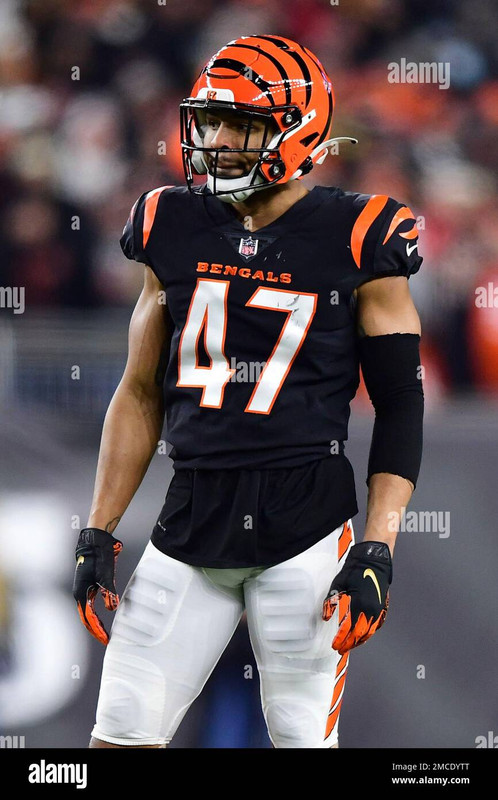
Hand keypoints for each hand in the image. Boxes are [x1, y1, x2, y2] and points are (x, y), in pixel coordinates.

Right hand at [73, 528, 122, 644]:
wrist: (94, 542)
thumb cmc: (98, 557)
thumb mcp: (106, 575)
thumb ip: (109, 592)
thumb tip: (112, 607)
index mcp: (80, 593)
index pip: (88, 618)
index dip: (97, 630)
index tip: (105, 639)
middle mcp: (79, 592)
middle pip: (86, 617)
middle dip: (95, 629)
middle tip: (104, 639)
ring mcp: (83, 589)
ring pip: (87, 611)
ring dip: (95, 622)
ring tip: (103, 631)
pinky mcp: (87, 584)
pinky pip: (90, 603)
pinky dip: (95, 612)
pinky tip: (101, 616)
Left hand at [322, 541, 391, 654]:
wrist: (373, 560)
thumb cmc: (355, 570)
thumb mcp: (339, 584)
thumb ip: (331, 601)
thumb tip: (325, 617)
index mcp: (359, 605)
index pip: (348, 629)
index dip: (341, 639)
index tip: (335, 646)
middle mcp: (371, 610)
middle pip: (359, 634)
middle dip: (349, 643)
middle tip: (341, 649)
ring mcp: (378, 609)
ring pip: (369, 632)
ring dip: (359, 640)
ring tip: (351, 644)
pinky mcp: (382, 607)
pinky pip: (376, 625)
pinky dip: (369, 632)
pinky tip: (363, 635)